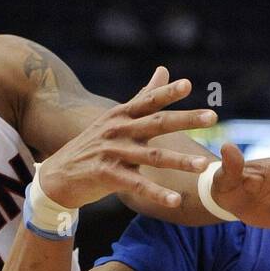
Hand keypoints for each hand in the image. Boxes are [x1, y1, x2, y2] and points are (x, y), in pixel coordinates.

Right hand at [38, 67, 216, 210]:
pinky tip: (176, 200)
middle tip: (212, 117)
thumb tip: (164, 70)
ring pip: (152, 157)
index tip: (188, 85)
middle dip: (186, 120)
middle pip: (156, 124)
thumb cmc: (93, 146)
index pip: (148, 101)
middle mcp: (118, 131)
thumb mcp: (116, 119)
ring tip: (203, 166)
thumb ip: (144, 96)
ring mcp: (112, 153)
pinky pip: (137, 185)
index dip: (167, 93)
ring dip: (180, 161)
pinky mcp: (107, 176)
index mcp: (122, 116)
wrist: (58, 176)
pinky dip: (157, 193)